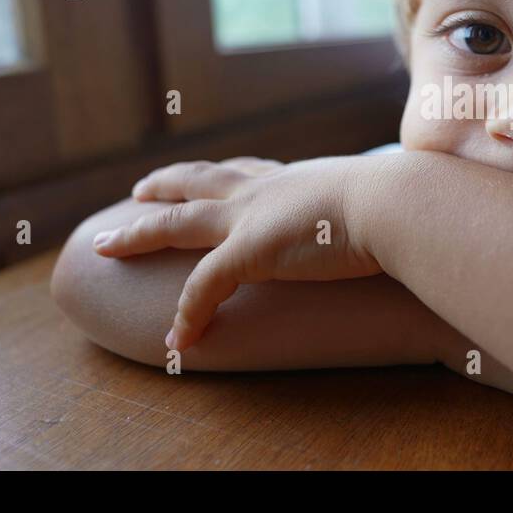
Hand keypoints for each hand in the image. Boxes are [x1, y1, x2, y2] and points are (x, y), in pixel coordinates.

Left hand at [93, 156, 384, 352]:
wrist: (396, 203)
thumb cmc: (403, 203)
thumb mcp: (384, 201)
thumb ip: (377, 211)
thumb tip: (404, 220)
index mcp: (295, 179)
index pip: (248, 172)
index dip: (225, 177)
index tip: (211, 179)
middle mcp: (264, 189)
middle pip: (198, 183)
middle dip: (164, 186)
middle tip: (139, 191)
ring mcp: (249, 217)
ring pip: (175, 223)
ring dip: (137, 233)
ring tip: (108, 245)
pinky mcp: (247, 251)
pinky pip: (202, 288)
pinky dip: (188, 314)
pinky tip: (178, 340)